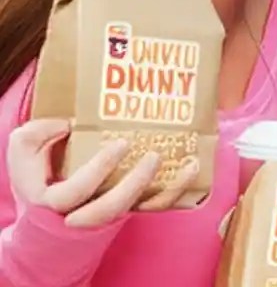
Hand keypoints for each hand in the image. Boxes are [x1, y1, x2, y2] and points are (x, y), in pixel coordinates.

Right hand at [8, 119, 199, 227]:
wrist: (47, 201)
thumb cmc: (38, 169)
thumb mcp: (24, 149)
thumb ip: (36, 133)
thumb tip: (69, 123)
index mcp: (54, 199)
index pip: (75, 191)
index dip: (98, 170)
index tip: (120, 143)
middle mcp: (83, 212)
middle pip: (110, 209)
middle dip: (134, 184)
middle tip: (153, 155)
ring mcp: (110, 211)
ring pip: (140, 210)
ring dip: (169, 190)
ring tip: (189, 164)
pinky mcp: (130, 206)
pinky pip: (157, 205)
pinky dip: (179, 189)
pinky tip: (193, 167)